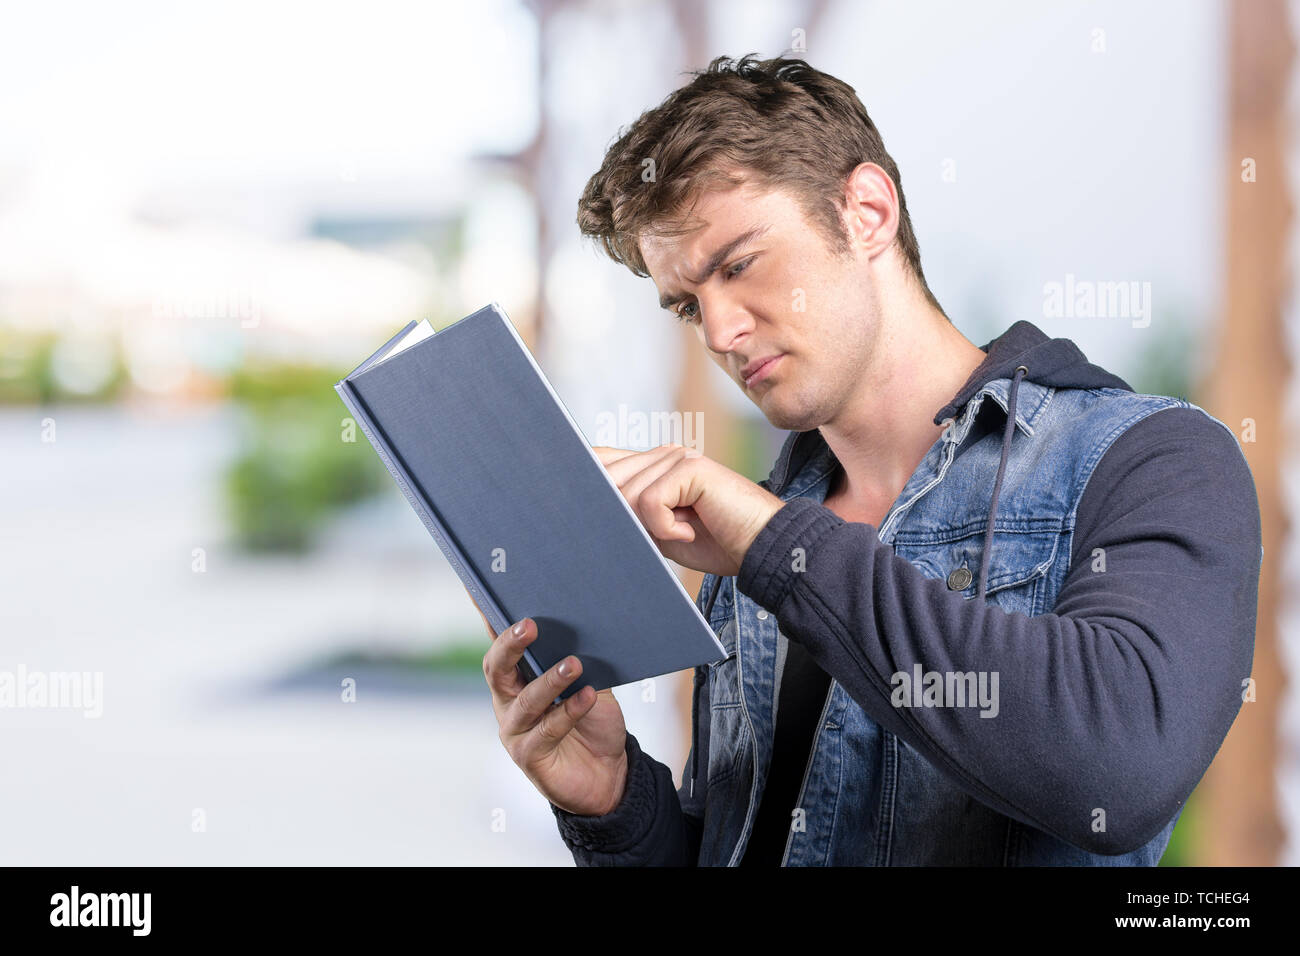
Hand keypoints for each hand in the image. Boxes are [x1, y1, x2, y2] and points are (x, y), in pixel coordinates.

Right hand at [481, 615, 629, 816]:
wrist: (609, 773)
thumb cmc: (592, 721)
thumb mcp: (589, 683)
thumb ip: (578, 659)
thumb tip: (584, 623)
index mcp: (518, 677)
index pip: (500, 643)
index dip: (489, 618)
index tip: (484, 590)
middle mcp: (508, 700)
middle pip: (498, 668)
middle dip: (511, 644)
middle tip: (530, 624)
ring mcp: (515, 730)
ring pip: (526, 701)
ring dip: (550, 680)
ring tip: (573, 664)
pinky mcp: (529, 756)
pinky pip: (548, 730)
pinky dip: (569, 711)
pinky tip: (587, 696)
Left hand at [593, 444, 785, 576]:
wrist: (759, 548)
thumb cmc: (714, 542)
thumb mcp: (658, 531)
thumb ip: (629, 515)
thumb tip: (589, 511)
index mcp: (653, 464)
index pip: (602, 459)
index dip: (585, 480)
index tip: (572, 501)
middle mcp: (664, 454)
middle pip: (608, 480)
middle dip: (621, 516)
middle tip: (657, 536)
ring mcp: (678, 457)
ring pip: (627, 494)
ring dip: (650, 526)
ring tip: (682, 532)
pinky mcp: (691, 468)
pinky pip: (650, 502)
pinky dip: (666, 528)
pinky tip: (689, 530)